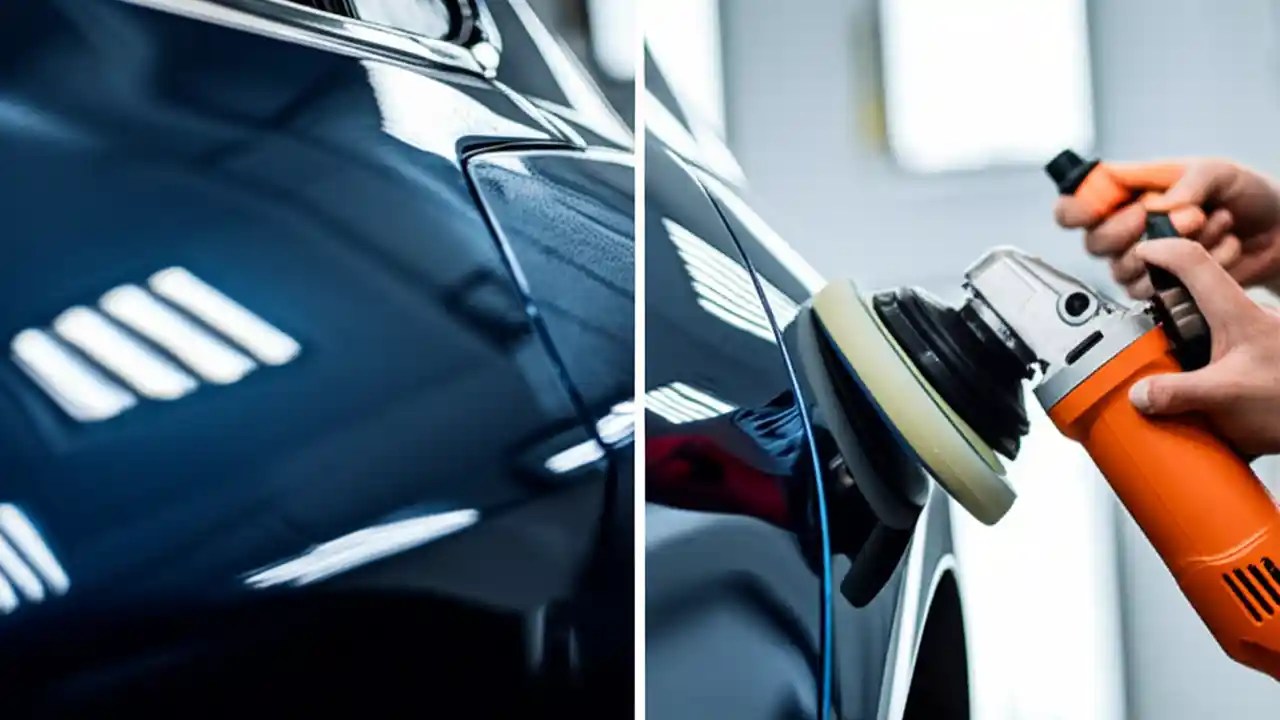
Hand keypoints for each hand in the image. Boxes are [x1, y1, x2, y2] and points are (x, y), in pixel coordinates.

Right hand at [1055, 159, 1279, 298]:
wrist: (1276, 228)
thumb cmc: (1241, 193)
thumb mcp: (1216, 171)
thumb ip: (1187, 184)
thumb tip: (1159, 208)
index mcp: (1125, 194)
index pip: (1074, 206)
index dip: (1074, 210)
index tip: (1096, 208)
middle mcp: (1126, 229)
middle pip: (1094, 243)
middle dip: (1130, 231)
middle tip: (1162, 215)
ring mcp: (1142, 260)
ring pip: (1126, 269)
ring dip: (1177, 245)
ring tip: (1210, 222)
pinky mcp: (1163, 287)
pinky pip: (1160, 288)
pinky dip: (1198, 266)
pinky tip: (1221, 245)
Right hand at [1128, 239, 1279, 455]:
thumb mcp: (1230, 398)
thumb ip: (1178, 393)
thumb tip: (1137, 392)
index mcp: (1237, 313)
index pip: (1193, 261)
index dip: (1160, 250)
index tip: (1135, 255)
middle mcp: (1244, 317)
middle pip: (1190, 291)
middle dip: (1159, 303)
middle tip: (1138, 328)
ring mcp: (1250, 337)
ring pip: (1202, 321)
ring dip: (1176, 337)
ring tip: (1163, 369)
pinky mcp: (1252, 357)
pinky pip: (1212, 348)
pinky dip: (1193, 362)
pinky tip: (1190, 390)